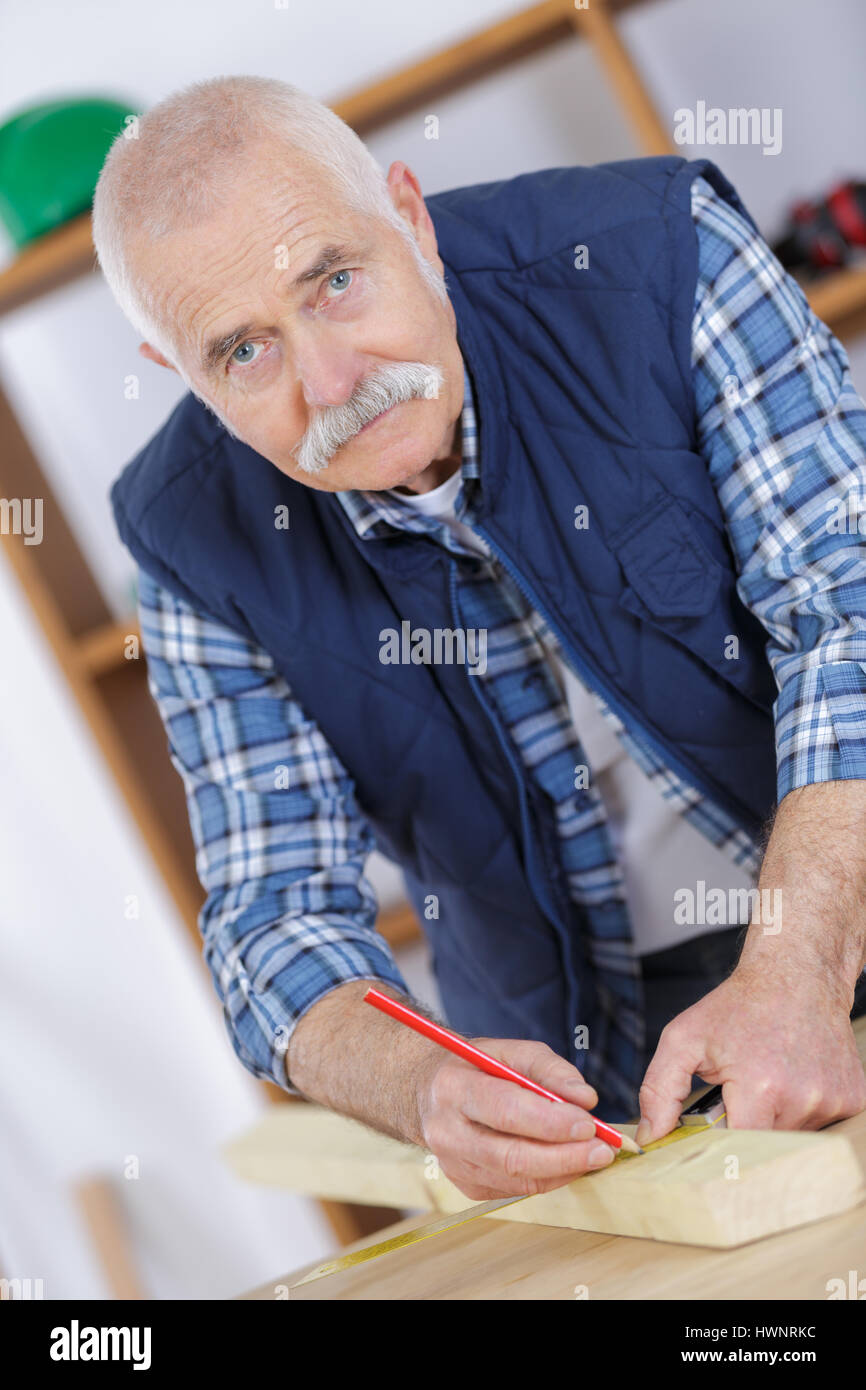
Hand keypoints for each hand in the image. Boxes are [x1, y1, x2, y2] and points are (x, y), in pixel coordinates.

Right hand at [416, 1037, 616, 1199]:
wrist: (431, 1093)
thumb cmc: (478, 1067)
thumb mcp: (511, 1051)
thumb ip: (550, 1069)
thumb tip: (586, 1099)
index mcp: (454, 1088)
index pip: (506, 1110)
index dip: (551, 1121)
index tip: (589, 1124)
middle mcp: (446, 1131)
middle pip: (511, 1156)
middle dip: (564, 1156)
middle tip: (602, 1151)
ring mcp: (453, 1165)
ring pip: (516, 1179)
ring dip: (562, 1170)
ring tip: (594, 1156)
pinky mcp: (466, 1185)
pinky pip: (515, 1189)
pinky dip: (548, 1178)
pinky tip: (567, 1162)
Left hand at [635, 963, 865, 1144]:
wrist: (797, 974)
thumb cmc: (739, 1005)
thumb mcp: (684, 1038)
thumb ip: (660, 1090)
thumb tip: (652, 1136)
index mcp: (761, 1087)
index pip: (737, 1155)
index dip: (717, 1154)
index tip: (706, 1145)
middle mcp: (803, 1099)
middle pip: (764, 1150)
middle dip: (744, 1132)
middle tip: (736, 1100)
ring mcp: (834, 1101)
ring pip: (793, 1141)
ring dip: (774, 1123)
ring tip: (766, 1084)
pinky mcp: (853, 1100)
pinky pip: (821, 1128)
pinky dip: (801, 1114)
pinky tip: (792, 1081)